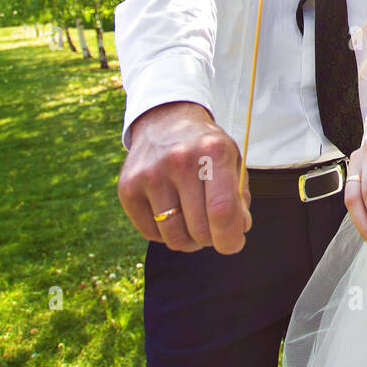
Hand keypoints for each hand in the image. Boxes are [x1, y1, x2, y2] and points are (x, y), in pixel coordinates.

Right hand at [118, 101, 251, 254]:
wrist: (165, 121)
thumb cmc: (206, 148)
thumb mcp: (231, 160)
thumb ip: (239, 198)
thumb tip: (237, 231)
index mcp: (213, 151)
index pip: (222, 210)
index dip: (230, 238)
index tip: (233, 244)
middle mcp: (179, 160)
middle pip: (199, 230)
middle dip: (211, 239)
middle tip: (213, 230)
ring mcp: (150, 174)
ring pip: (174, 237)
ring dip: (189, 241)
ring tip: (194, 225)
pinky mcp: (127, 188)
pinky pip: (150, 234)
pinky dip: (165, 234)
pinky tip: (172, 213)